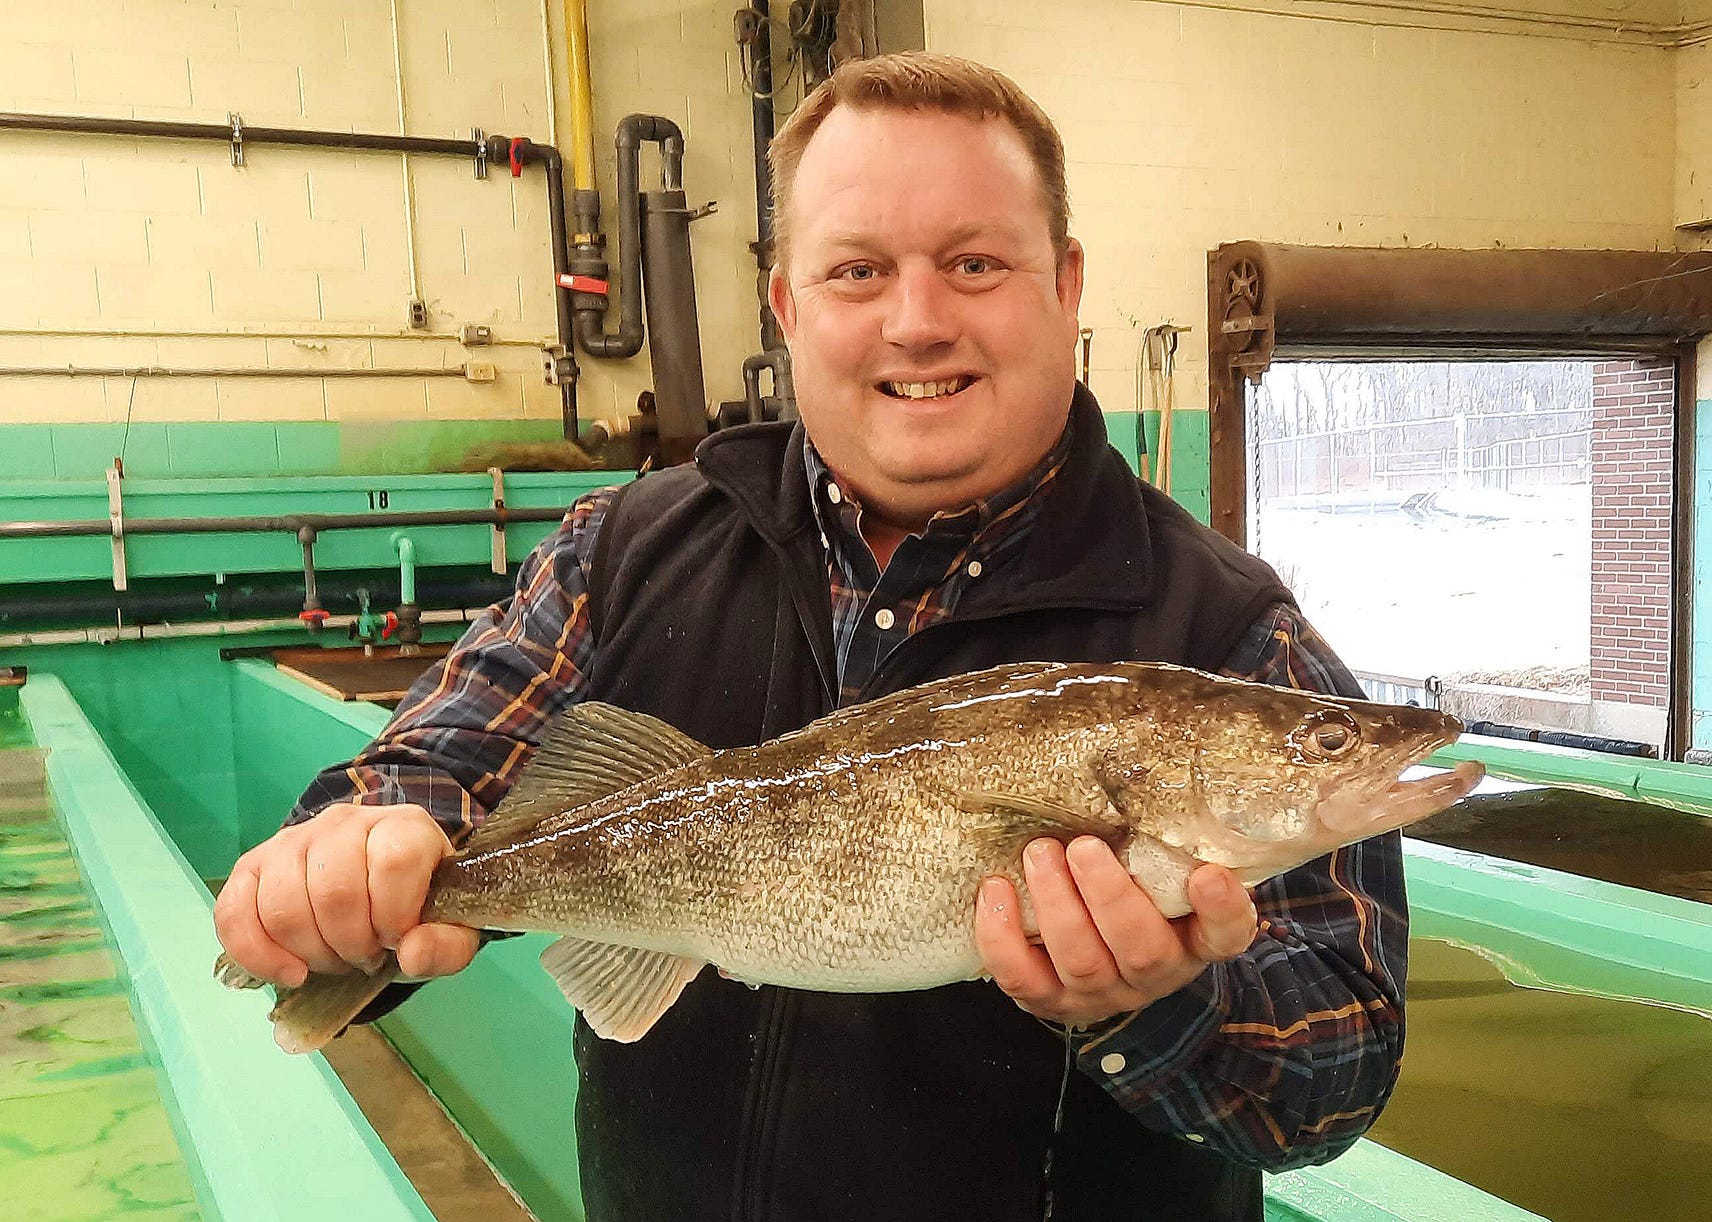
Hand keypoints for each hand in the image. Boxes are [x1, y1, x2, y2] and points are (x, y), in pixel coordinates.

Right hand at [213, 803, 479, 987]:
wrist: (376, 880)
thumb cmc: (415, 903)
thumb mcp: (450, 927)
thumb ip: (447, 945)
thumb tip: (411, 955)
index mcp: (402, 826)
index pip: (394, 861)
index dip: (395, 914)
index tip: (398, 940)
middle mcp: (344, 821)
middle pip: (334, 892)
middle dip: (351, 945)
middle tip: (366, 957)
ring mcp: (293, 839)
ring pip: (284, 905)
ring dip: (311, 952)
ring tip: (335, 959)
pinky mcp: (253, 865)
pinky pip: (234, 911)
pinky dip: (256, 953)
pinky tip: (290, 973)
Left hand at [975, 836, 1256, 1027]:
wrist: (1093, 944)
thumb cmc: (1131, 885)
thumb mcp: (1157, 864)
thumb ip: (1161, 836)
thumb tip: (1143, 765)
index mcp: (1194, 938)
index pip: (1226, 934)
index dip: (1222, 910)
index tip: (1208, 875)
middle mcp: (1154, 973)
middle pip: (1141, 951)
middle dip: (1109, 896)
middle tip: (1083, 847)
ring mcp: (1101, 993)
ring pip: (1081, 964)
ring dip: (1056, 905)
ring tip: (1039, 853)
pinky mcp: (1048, 1000)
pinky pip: (1023, 980)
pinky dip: (1002, 938)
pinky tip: (996, 889)